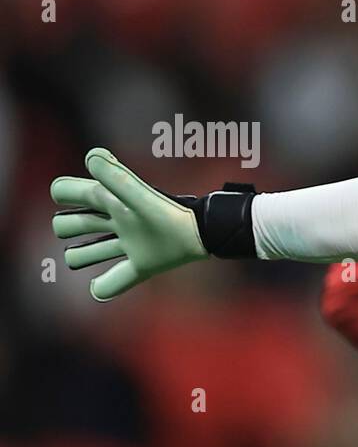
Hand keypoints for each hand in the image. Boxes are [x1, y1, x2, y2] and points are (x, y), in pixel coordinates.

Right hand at [51, 149, 208, 301]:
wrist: (203, 234)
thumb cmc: (168, 213)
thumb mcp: (138, 196)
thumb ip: (116, 178)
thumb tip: (91, 156)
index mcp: (111, 201)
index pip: (69, 191)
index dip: (64, 193)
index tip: (69, 198)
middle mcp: (117, 221)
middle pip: (75, 224)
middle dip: (69, 227)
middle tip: (82, 228)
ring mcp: (130, 244)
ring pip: (91, 251)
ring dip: (82, 255)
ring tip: (79, 257)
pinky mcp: (144, 264)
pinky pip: (118, 279)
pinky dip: (104, 287)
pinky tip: (97, 290)